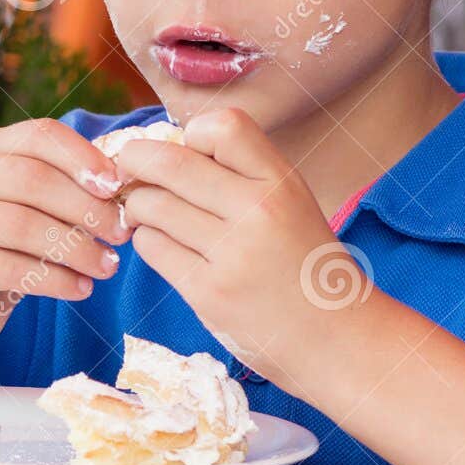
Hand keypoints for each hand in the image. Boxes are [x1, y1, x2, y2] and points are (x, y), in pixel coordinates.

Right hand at [0, 119, 129, 341]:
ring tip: (108, 266)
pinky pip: (10, 267)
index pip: (39, 135)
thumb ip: (68, 189)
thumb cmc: (8, 243)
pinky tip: (81, 289)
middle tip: (121, 234)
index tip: (116, 186)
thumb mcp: (34, 207)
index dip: (82, 157)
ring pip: (22, 225)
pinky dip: (55, 280)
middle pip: (32, 180)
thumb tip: (126, 188)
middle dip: (85, 207)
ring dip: (76, 248)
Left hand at [116, 107, 350, 374]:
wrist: (336, 338)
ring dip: (138, 207)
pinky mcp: (208, 293)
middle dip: (135, 161)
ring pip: (149, 205)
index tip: (188, 153)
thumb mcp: (290, 202)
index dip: (192, 135)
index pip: (221, 126)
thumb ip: (239, 172)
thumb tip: (163, 146)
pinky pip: (151, 247)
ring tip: (149, 214)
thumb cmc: (303, 263)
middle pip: (168, 163)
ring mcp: (231, 254)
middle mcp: (257, 211)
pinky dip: (146, 240)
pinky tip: (163, 245)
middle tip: (128, 169)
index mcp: (281, 181)